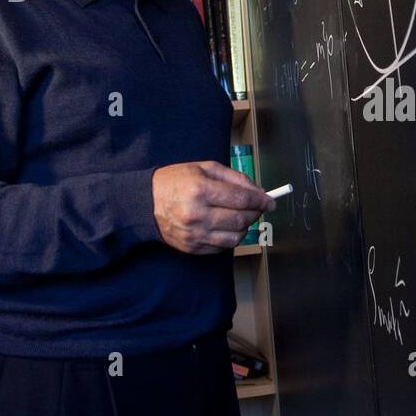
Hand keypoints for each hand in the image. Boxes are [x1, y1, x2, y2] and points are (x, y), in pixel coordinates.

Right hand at [151, 161, 274, 253]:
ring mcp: (194, 234)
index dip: (261, 200)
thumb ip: (234, 177)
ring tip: (241, 217)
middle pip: (241, 219)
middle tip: (258, 208)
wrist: (145, 203)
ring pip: (235, 237)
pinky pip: (222, 248)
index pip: (242, 199)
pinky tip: (226, 227)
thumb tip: (259, 192)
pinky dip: (231, 238)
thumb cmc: (176, 181)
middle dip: (256, 213)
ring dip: (245, 227)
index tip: (270, 201)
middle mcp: (197, 214)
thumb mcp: (204, 168)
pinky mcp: (192, 248)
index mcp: (200, 190)